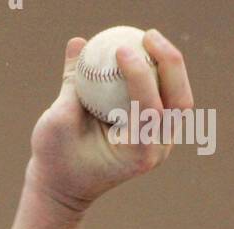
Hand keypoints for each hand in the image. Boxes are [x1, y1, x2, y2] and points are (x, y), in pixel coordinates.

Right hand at [26, 31, 194, 215]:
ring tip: (148, 37)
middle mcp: (157, 150)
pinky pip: (167, 96)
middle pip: (178, 101)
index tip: (122, 49)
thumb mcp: (55, 123)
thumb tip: (78, 42)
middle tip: (147, 35)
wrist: (64, 188)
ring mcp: (161, 142)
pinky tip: (141, 49)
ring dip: (169, 63)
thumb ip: (70, 83)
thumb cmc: (56, 160)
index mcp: (138, 155)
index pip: (150, 109)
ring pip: (179, 96)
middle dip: (169, 62)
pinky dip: (158, 71)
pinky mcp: (156, 131)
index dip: (140, 73)